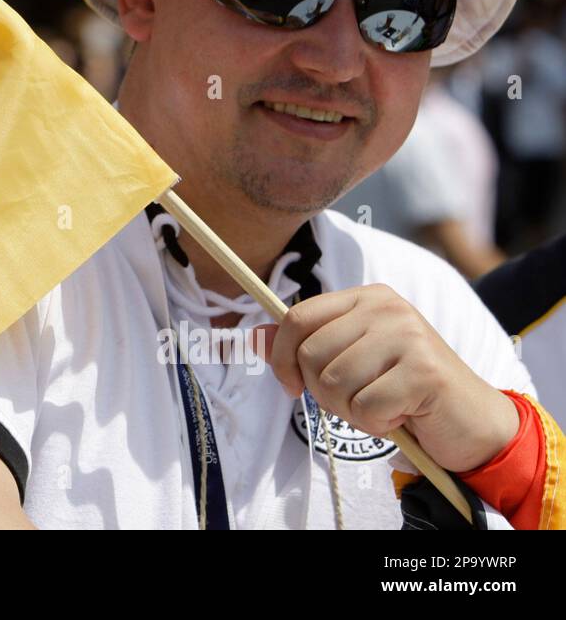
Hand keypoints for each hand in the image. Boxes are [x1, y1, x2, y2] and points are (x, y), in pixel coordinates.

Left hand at [255, 285, 519, 472]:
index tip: (290, 385)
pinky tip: (400, 414)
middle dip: (322, 391)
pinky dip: (375, 423)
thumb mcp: (350, 360)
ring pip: (334, 382)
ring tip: (380, 404)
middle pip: (311, 354)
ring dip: (350, 410)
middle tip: (354, 399)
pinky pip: (365, 407)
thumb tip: (251, 337)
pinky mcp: (425, 372)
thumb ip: (304, 346)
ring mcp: (409, 336)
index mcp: (366, 298)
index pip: (297, 318)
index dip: (282, 357)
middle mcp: (387, 308)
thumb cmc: (402, 389)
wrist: (471, 419)